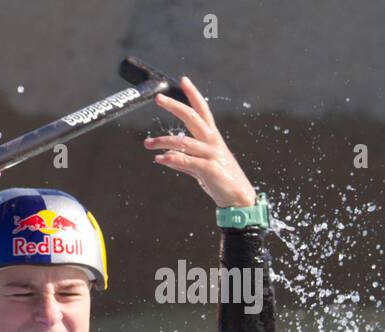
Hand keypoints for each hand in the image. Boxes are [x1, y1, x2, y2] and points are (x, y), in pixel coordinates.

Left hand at [145, 76, 256, 207]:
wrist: (238, 199)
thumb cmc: (219, 179)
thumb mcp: (199, 167)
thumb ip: (182, 160)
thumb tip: (162, 157)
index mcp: (212, 137)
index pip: (202, 110)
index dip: (193, 95)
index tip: (183, 80)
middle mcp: (213, 141)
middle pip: (193, 118)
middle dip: (175, 106)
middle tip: (158, 98)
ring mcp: (212, 154)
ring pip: (185, 142)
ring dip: (163, 140)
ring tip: (147, 143)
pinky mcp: (210, 169)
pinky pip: (188, 162)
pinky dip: (172, 159)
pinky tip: (159, 159)